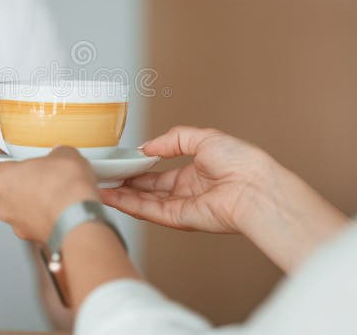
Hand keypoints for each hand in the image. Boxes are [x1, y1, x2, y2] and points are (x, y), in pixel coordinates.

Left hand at [0, 147, 99, 242]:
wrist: (77, 217)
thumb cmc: (64, 186)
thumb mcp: (64, 154)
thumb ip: (56, 153)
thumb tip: (61, 155)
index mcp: (2, 178)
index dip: (15, 167)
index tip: (27, 165)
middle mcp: (4, 204)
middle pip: (10, 192)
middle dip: (27, 187)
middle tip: (46, 180)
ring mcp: (17, 224)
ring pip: (23, 211)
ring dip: (37, 205)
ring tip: (59, 197)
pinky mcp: (32, 238)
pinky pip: (38, 225)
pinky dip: (48, 219)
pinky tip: (64, 212)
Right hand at [101, 126, 277, 232]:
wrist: (257, 187)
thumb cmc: (242, 162)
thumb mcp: (204, 137)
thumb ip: (173, 140)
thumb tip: (147, 147)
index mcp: (195, 172)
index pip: (159, 173)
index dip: (138, 168)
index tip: (120, 163)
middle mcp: (187, 191)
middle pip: (148, 189)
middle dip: (125, 183)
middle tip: (103, 176)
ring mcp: (182, 206)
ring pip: (144, 202)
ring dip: (121, 195)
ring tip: (99, 186)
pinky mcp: (180, 219)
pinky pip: (150, 212)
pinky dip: (129, 205)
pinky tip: (112, 197)